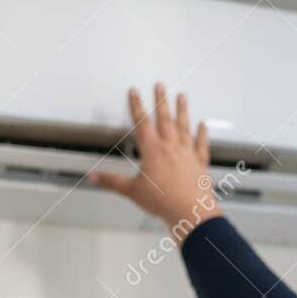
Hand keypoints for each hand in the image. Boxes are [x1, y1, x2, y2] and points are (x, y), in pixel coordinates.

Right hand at [86, 84, 220, 235]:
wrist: (191, 212)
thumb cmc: (163, 202)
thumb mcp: (132, 191)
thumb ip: (111, 181)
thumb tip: (93, 177)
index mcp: (153, 150)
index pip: (142, 122)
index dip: (136, 105)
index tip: (134, 92)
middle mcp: (171, 147)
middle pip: (164, 118)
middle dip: (161, 100)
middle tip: (160, 85)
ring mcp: (187, 153)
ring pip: (184, 126)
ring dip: (182, 110)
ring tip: (182, 96)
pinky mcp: (199, 163)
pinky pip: (200, 144)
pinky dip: (201, 134)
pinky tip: (202, 125)